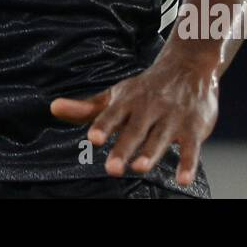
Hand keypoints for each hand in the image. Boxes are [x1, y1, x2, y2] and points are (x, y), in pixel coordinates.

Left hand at [50, 44, 219, 184]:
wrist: (188, 66)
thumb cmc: (145, 89)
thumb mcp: (115, 96)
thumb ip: (86, 108)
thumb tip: (53, 108)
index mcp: (128, 100)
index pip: (113, 113)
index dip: (103, 125)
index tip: (94, 138)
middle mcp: (149, 107)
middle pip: (135, 130)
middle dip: (124, 147)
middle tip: (111, 168)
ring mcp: (173, 118)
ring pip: (161, 137)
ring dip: (151, 153)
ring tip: (139, 168)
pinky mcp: (194, 128)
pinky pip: (192, 148)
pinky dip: (188, 163)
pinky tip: (182, 180)